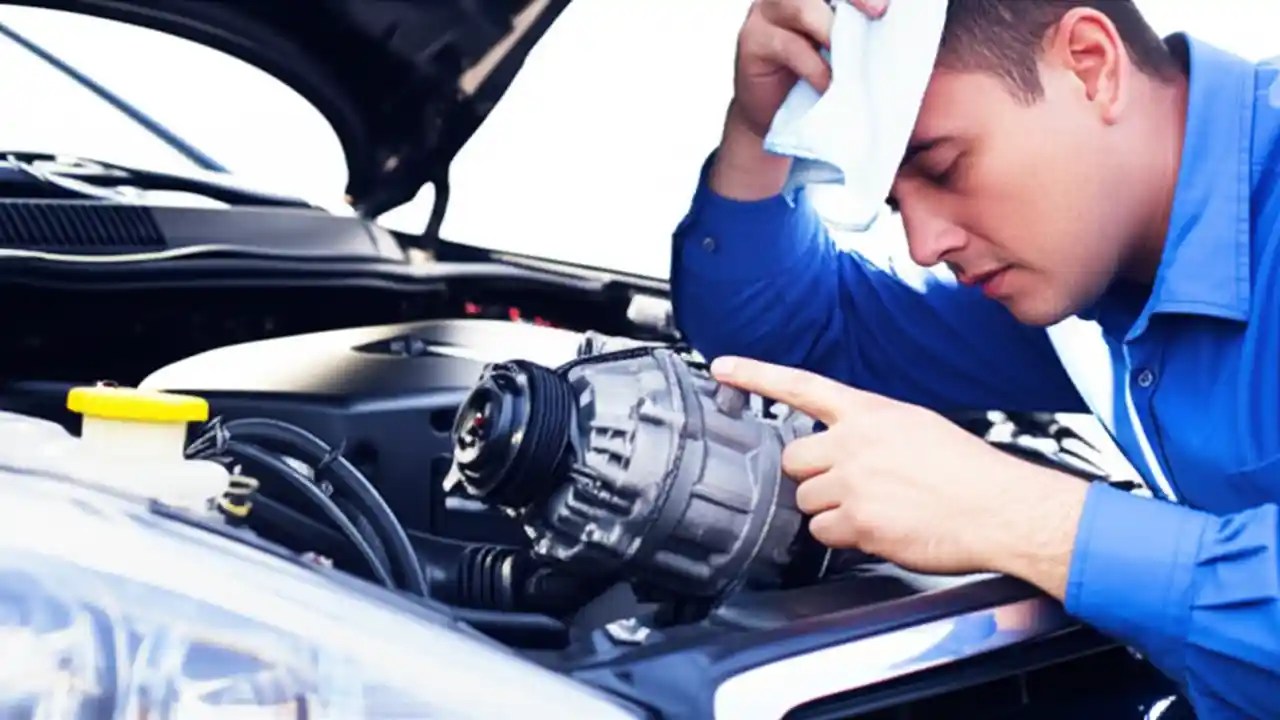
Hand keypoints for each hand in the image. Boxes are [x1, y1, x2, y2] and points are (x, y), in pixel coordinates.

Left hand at [710, 356, 1088, 598]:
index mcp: (869, 411)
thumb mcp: (916, 426)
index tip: (721, 366)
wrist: (1000, 507)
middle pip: (794, 459)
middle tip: (849, 486)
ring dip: (829, 510)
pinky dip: (843, 537)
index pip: (800, 385)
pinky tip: (878, 530)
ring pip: (806, 500)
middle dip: (811, 476)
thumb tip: (845, 442)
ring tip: (875, 509)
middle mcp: (853, 442)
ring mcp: (852, 482)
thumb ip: (870, 429)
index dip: (755, 375)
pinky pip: (823, 533)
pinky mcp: (857, 522)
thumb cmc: (968, 471)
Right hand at [712, 0, 889, 198]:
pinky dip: (814, 67)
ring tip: (850, 55)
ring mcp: (766, 13)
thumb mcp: (849, 49)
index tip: (889, 5)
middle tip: (881, 11)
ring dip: (830, 29)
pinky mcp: (752, 41)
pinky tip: (829, 85)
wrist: (780, 119)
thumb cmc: (822, 79)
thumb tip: (913, 19)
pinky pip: (788, 45)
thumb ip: (868, 28)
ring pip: (799, 5)